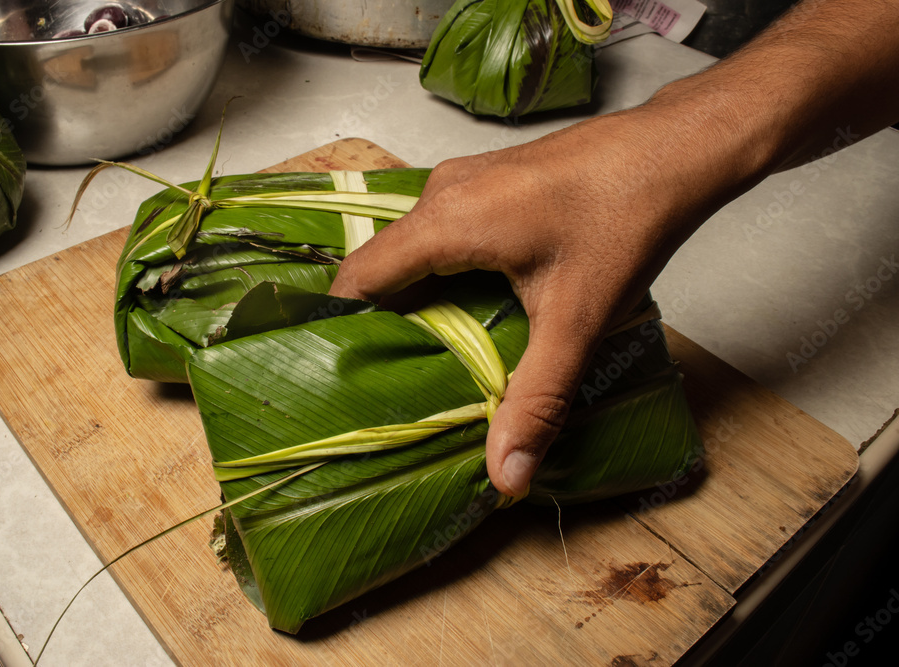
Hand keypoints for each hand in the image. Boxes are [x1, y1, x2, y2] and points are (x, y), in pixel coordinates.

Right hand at [330, 99, 762, 495]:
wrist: (674, 150)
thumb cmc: (624, 220)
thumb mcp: (575, 320)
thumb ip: (536, 399)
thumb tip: (505, 476)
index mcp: (445, 221)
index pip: (360, 276)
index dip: (343, 326)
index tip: (341, 375)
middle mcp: (442, 192)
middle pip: (385, 265)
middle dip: (385, 322)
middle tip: (391, 380)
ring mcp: (465, 181)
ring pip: (416, 249)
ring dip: (419, 298)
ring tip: (429, 356)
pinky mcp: (490, 182)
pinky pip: (444, 232)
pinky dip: (445, 273)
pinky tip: (473, 310)